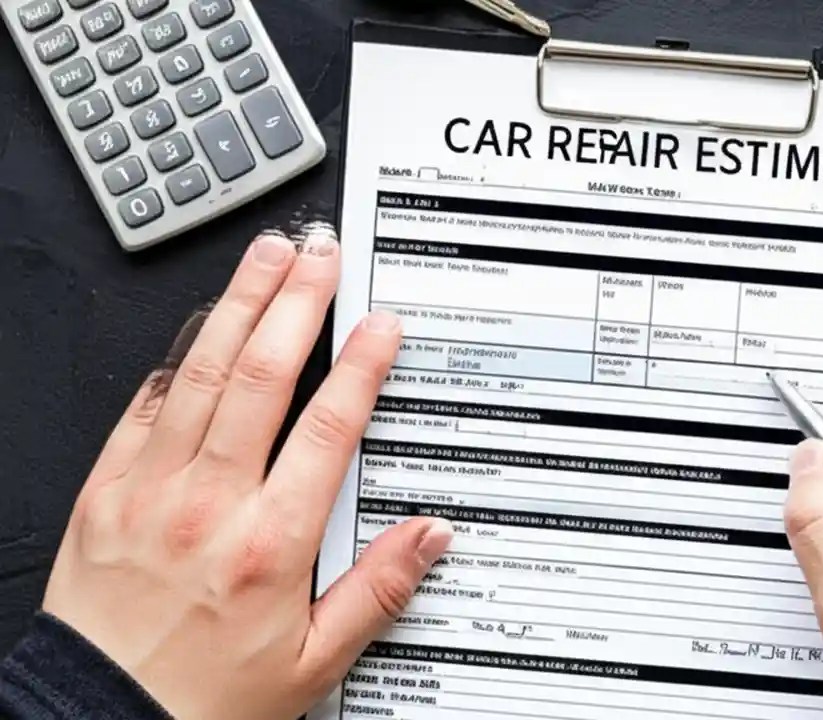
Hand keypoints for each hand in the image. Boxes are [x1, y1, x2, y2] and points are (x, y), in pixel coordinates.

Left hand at [41, 228, 451, 719]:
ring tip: (264, 258)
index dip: (359, 366)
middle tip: (320, 255)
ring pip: (199, 373)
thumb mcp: (312, 662)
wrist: (98, 719)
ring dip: (238, 305)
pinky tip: (197, 327)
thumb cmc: (203, 698)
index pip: (326, 429)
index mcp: (269, 544)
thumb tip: (429, 538)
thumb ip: (377, 592)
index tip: (379, 326)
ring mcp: (149, 490)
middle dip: (296, 303)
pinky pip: (143, 406)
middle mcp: (209, 503)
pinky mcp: (103, 491)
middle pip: (260, 376)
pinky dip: (175, 358)